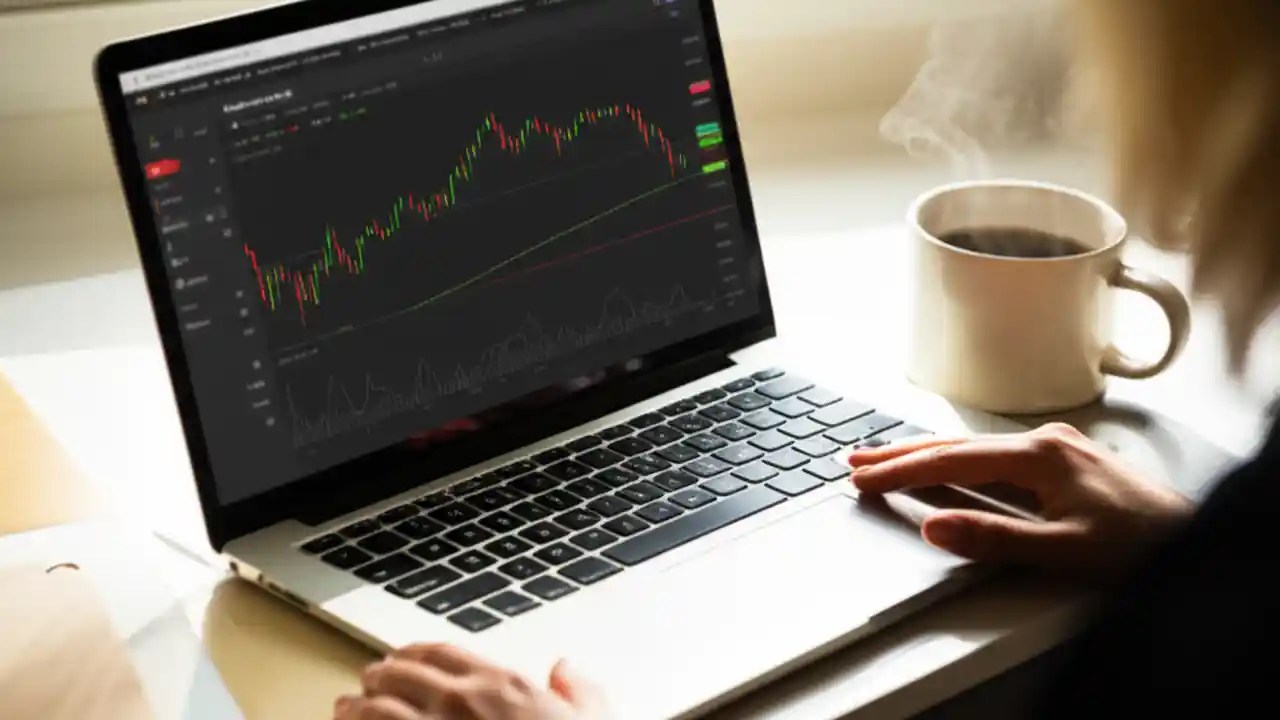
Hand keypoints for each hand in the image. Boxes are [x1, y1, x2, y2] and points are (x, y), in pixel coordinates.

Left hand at [334, 644, 605, 719]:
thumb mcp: (595, 719)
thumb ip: (579, 690)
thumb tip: (566, 669)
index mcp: (502, 684)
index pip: (443, 652)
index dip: (416, 651)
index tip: (403, 656)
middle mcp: (460, 702)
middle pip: (402, 674)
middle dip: (379, 674)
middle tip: (368, 678)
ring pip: (375, 710)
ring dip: (355, 706)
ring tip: (344, 707)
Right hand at [848, 423, 1192, 578]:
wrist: (1197, 538)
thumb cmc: (1142, 546)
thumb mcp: (1065, 552)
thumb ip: (995, 538)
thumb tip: (935, 527)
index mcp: (1040, 456)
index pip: (951, 461)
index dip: (901, 470)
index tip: (862, 478)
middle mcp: (1045, 442)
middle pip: (955, 445)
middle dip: (900, 453)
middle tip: (853, 460)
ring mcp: (1055, 448)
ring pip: (972, 447)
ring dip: (925, 453)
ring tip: (883, 458)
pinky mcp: (1063, 460)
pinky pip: (993, 454)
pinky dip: (956, 459)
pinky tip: (945, 462)